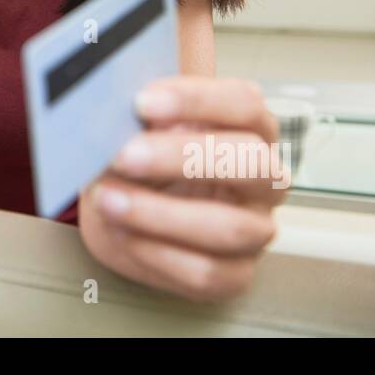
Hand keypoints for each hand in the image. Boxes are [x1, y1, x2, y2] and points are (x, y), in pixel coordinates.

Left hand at [77, 77, 283, 302]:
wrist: (126, 208)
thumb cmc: (142, 157)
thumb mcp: (140, 126)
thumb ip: (139, 114)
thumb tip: (112, 109)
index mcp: (252, 127)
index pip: (245, 103)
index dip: (196, 100)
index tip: (141, 102)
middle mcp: (265, 178)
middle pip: (250, 162)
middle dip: (182, 157)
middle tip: (124, 155)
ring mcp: (257, 229)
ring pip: (230, 226)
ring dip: (160, 213)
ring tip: (109, 199)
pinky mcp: (236, 274)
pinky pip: (206, 272)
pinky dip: (156, 252)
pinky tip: (121, 233)